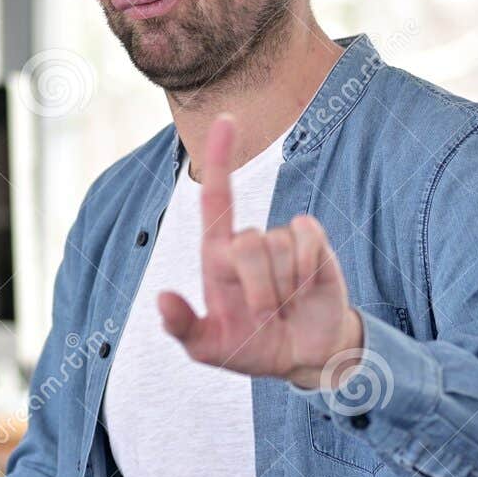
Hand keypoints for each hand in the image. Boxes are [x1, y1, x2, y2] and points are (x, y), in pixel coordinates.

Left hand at [158, 113, 363, 388]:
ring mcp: (283, 241)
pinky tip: (306, 289)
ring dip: (282, 289)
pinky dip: (307, 272)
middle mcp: (249, 241)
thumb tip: (162, 301)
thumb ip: (182, 327)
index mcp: (218, 256)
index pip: (216, 199)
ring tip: (285, 307)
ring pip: (278, 248)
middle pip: (246, 243)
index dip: (221, 156)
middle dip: (256, 289)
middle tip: (263, 316)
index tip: (225, 119)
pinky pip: (308, 240)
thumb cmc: (251, 346)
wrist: (302, 357)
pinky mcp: (315, 245)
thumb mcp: (209, 347)